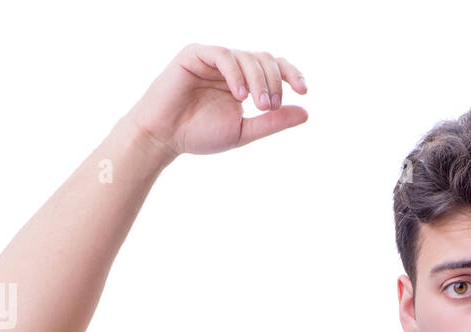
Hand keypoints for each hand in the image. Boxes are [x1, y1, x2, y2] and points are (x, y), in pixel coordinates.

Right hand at [125, 43, 307, 160]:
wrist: (164, 137)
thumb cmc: (199, 134)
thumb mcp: (244, 131)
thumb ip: (273, 122)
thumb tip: (306, 113)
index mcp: (243, 80)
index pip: (274, 66)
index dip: (291, 74)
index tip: (304, 91)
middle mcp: (231, 66)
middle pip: (264, 59)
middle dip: (274, 81)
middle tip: (271, 106)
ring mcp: (213, 58)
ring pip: (246, 56)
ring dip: (258, 80)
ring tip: (259, 104)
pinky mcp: (195, 54)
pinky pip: (223, 55)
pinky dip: (235, 73)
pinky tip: (239, 95)